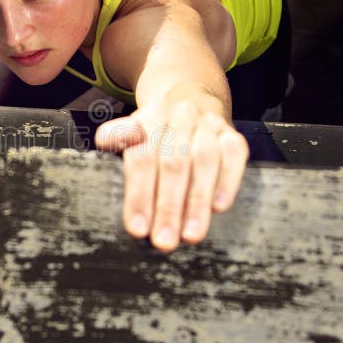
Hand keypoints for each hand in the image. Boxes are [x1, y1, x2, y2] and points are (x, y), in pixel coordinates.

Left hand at [94, 97, 248, 250]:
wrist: (193, 101)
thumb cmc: (158, 134)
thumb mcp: (131, 133)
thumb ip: (117, 142)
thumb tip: (109, 146)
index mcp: (149, 118)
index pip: (142, 157)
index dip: (139, 194)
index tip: (137, 228)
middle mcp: (179, 117)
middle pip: (173, 163)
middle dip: (168, 207)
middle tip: (164, 241)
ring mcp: (208, 124)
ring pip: (204, 161)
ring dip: (197, 202)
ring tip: (191, 235)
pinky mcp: (232, 134)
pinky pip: (233, 156)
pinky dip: (227, 182)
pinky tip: (218, 208)